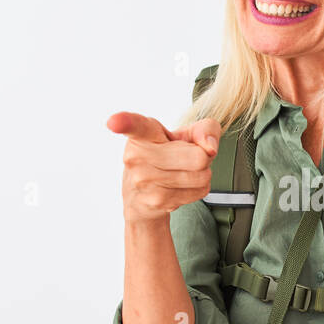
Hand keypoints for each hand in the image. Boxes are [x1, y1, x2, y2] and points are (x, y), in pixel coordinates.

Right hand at [106, 111, 221, 224]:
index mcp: (142, 134)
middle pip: (198, 157)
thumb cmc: (167, 156)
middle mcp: (137, 156)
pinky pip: (199, 192)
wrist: (142, 197)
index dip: (124, 122)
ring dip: (203, 174)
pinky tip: (180, 186)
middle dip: (204, 157)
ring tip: (183, 172)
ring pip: (201, 176)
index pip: (135, 125)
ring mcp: (144, 181)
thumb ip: (205, 130)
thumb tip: (209, 147)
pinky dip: (198, 189)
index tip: (114, 122)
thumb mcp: (185, 135)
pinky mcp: (156, 201)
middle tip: (186, 157)